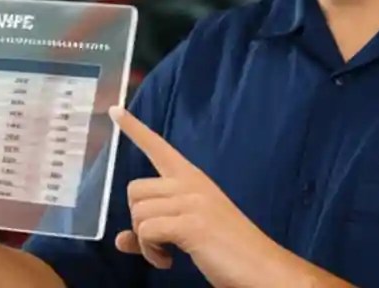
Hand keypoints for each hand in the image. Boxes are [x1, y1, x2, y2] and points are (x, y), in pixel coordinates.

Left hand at [110, 106, 340, 287]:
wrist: (263, 269)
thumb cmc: (229, 251)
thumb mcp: (187, 234)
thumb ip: (153, 232)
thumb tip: (120, 240)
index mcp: (194, 179)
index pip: (159, 147)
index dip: (135, 128)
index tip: (115, 110)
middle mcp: (191, 184)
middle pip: (135, 189)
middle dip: (138, 220)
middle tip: (159, 242)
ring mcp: (192, 202)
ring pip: (138, 213)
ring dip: (145, 242)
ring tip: (167, 254)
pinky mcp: (191, 224)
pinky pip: (146, 232)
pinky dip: (150, 252)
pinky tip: (168, 261)